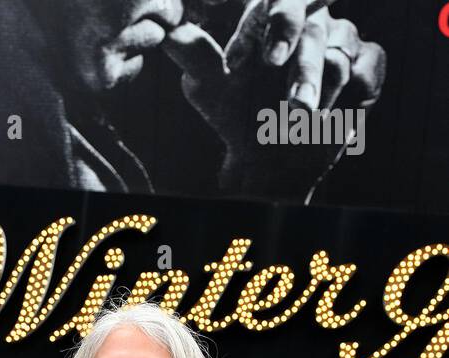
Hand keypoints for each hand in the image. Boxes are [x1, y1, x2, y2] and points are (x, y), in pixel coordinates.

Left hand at [164, 1, 386, 196]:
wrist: (271, 160)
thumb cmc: (239, 116)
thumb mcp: (209, 88)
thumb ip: (196, 57)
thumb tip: (172, 34)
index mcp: (274, 13)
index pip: (277, 6)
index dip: (271, 29)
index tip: (246, 61)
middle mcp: (312, 20)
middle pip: (314, 32)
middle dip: (304, 73)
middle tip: (294, 106)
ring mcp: (343, 38)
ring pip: (339, 58)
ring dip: (321, 98)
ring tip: (303, 126)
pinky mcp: (368, 62)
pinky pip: (365, 73)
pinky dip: (349, 103)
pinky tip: (331, 126)